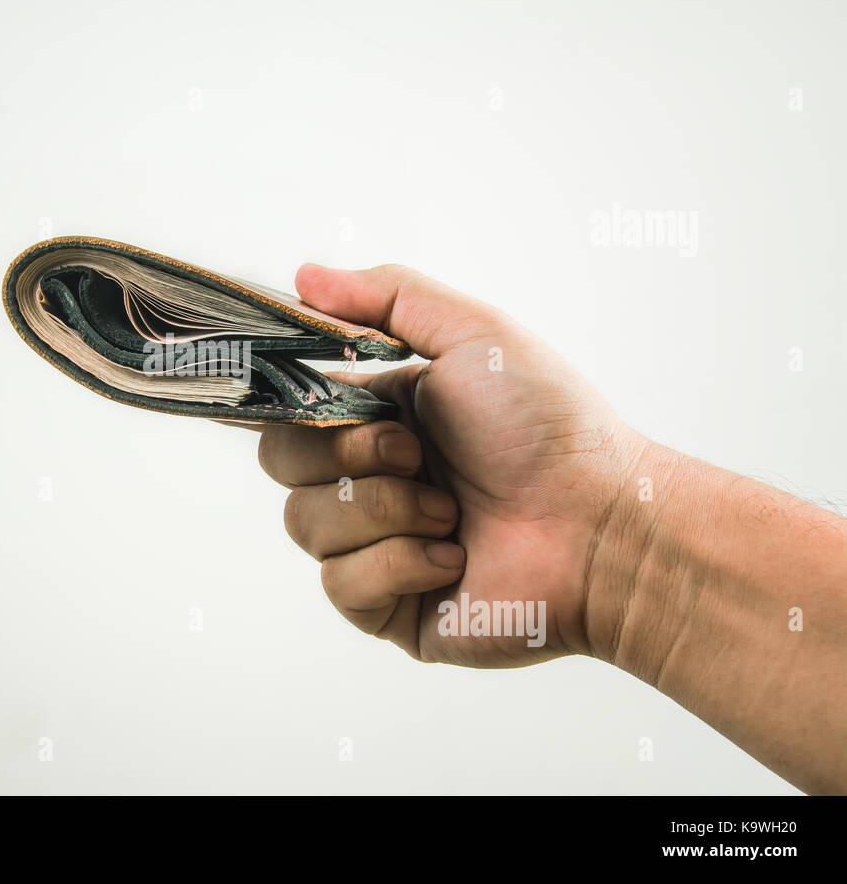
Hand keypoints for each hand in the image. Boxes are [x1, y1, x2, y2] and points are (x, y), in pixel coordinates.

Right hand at [259, 263, 648, 665]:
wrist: (602, 526)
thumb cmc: (550, 428)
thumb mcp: (474, 335)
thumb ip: (386, 295)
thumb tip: (303, 276)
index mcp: (378, 418)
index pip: (289, 409)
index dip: (289, 404)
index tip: (316, 397)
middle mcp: (367, 480)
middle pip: (281, 463)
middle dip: (346, 454)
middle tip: (414, 453)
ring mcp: (372, 545)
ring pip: (305, 524)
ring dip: (384, 511)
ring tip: (451, 511)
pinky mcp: (385, 607)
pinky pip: (341, 583)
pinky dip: (400, 563)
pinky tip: (454, 556)